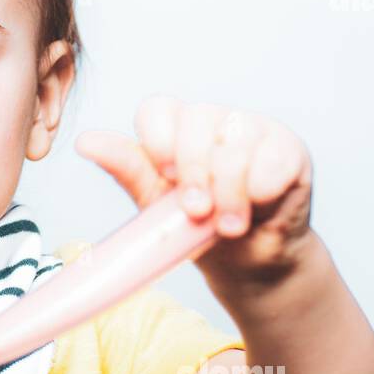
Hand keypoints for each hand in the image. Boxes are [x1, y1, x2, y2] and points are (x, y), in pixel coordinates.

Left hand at [74, 95, 313, 282]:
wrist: (246, 263)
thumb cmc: (197, 229)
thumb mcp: (156, 203)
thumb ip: (128, 168)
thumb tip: (85, 141)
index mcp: (175, 129)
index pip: (157, 110)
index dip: (158, 141)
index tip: (164, 176)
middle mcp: (213, 120)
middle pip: (196, 120)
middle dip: (193, 173)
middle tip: (195, 211)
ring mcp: (253, 129)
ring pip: (234, 143)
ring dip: (228, 193)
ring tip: (227, 225)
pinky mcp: (289, 148)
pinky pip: (271, 158)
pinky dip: (260, 191)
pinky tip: (259, 209)